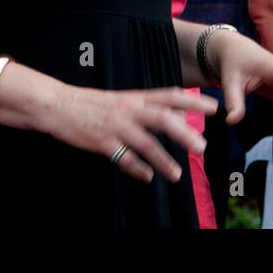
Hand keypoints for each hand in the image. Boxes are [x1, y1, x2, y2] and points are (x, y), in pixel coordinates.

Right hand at [44, 84, 216, 183]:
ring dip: (163, 159)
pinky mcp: (101, 142)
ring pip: (145, 142)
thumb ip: (147, 107)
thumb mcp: (122, 99)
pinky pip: (123, 158)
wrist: (59, 104)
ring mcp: (115, 126)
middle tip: (201, 147)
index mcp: (135, 97)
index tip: (213, 107)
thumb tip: (177, 115)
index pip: (168, 95)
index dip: (192, 100)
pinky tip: (147, 177)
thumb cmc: (92, 103)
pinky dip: (137, 168)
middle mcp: (128, 109)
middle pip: (161, 118)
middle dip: (183, 132)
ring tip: (176, 175)